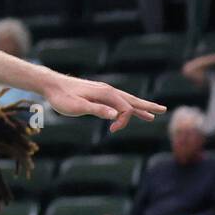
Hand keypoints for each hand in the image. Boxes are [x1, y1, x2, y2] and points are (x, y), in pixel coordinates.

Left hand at [42, 72, 164, 130]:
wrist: (50, 84)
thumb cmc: (62, 97)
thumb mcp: (77, 106)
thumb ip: (96, 110)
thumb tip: (116, 115)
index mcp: (105, 93)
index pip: (125, 109)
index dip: (124, 121)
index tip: (112, 130)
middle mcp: (107, 90)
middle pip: (132, 100)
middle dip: (147, 106)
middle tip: (164, 110)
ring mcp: (103, 91)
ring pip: (126, 99)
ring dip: (140, 106)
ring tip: (154, 112)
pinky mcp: (98, 93)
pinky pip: (118, 100)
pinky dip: (128, 105)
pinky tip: (130, 108)